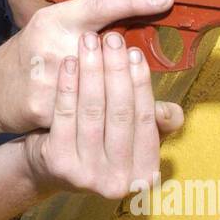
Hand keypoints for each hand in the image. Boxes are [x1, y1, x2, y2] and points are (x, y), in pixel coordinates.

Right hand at [0, 0, 174, 134]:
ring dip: (116, 93)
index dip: (134, 0)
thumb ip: (89, 25)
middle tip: (138, 66)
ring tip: (117, 96)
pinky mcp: (43, 108)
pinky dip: (95, 118)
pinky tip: (94, 119)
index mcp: (56, 19)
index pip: (101, 5)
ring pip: (102, 89)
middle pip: (110, 54)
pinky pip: (84, 116)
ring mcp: (47, 77)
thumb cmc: (31, 55)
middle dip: (128, 63)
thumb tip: (137, 27)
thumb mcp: (54, 27)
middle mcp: (50, 43)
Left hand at [23, 31, 183, 198]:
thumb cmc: (95, 146)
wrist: (47, 169)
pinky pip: (65, 114)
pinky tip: (68, 62)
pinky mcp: (58, 162)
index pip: (146, 119)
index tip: (135, 52)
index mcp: (144, 174)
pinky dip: (68, 85)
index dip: (140, 83)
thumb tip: (172, 112)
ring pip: (93, 111)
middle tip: (112, 38)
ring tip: (90, 42)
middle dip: (116, 70)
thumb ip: (152, 124)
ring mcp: (87, 174)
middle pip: (120, 113)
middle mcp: (119, 181)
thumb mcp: (129, 140)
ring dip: (92, 71)